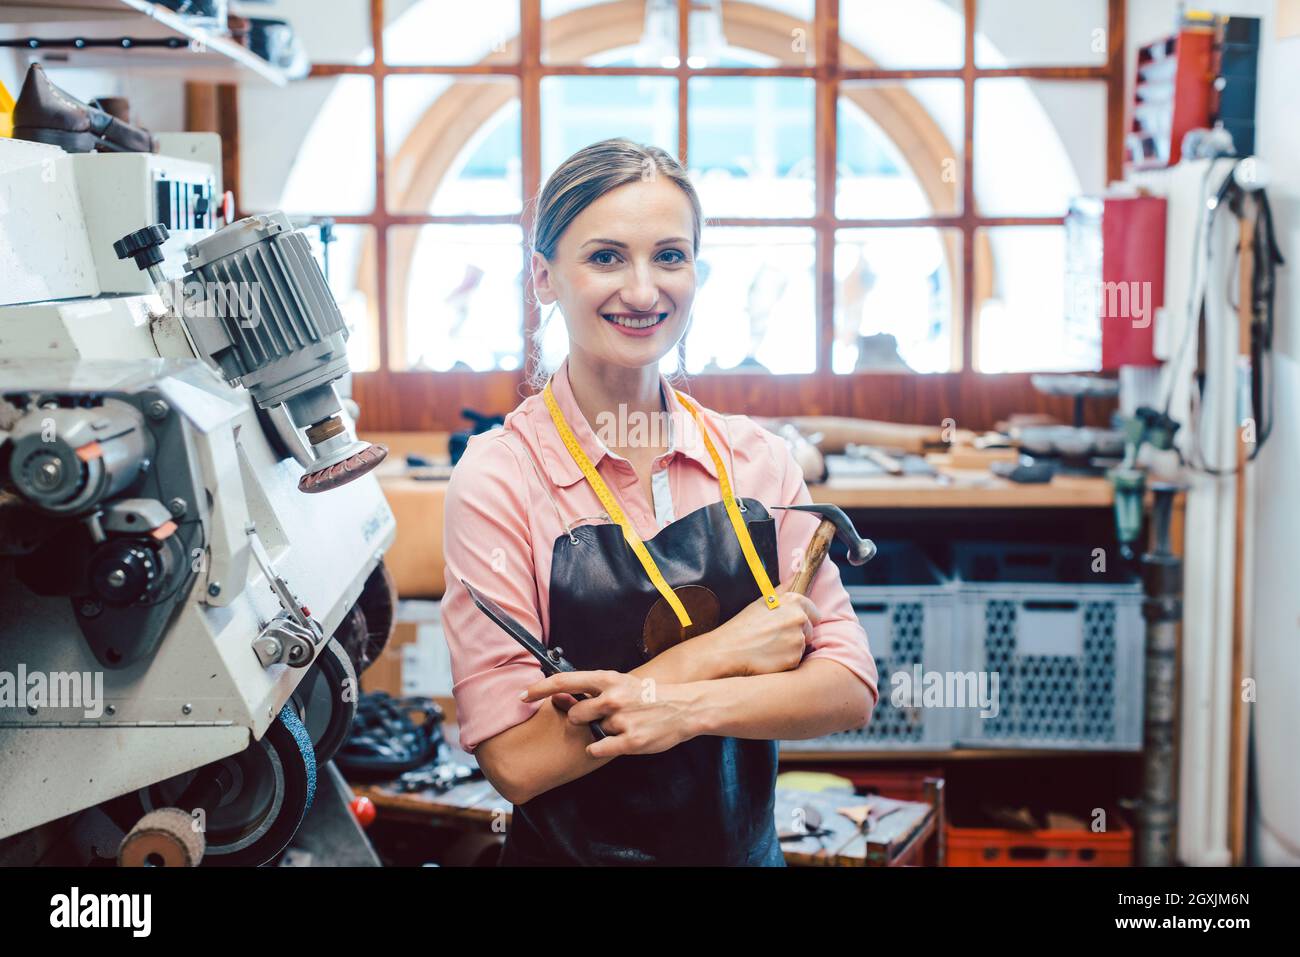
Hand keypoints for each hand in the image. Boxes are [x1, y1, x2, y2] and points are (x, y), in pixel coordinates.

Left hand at [522, 670, 700, 758]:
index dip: (539, 689)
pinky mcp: (629, 741)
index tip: (522, 696)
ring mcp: (621, 720)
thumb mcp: (620, 684)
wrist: (683, 708)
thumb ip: (591, 689)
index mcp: (607, 679)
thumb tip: (559, 695)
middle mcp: (612, 698)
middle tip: (595, 719)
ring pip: (588, 732)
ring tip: (615, 727)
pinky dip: (598, 749)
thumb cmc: (647, 695)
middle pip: (574, 713)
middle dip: (578, 720)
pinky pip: (597, 749)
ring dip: (595, 732)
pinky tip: (612, 743)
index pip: (563, 681)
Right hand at [698, 580, 821, 677]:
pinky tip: (770, 657)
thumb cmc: (743, 625)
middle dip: (796, 634)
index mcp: (793, 602)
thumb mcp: (762, 601)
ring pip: (802, 646)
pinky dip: (785, 661)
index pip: (814, 612)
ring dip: (790, 648)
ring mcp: (798, 640)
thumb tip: (797, 574)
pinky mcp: (794, 659)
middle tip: (774, 636)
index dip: (805, 619)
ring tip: (769, 646)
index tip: (793, 624)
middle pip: (809, 630)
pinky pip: (795, 660)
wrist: (728, 649)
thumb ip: (783, 591)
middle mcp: (799, 619)